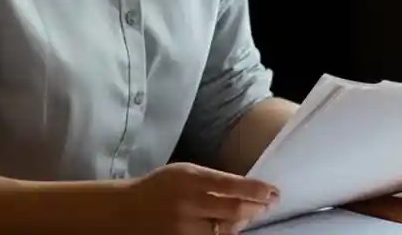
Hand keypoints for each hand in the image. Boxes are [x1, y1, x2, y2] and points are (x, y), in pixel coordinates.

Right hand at [119, 162, 279, 234]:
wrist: (126, 211)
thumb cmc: (160, 187)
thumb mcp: (185, 173)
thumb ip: (212, 179)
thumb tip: (247, 188)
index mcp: (190, 179)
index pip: (233, 185)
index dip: (258, 190)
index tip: (275, 192)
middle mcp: (189, 204)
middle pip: (234, 210)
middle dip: (257, 207)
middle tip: (270, 204)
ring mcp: (185, 228)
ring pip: (226, 230)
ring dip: (244, 223)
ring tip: (251, 215)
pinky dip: (226, 234)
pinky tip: (233, 228)